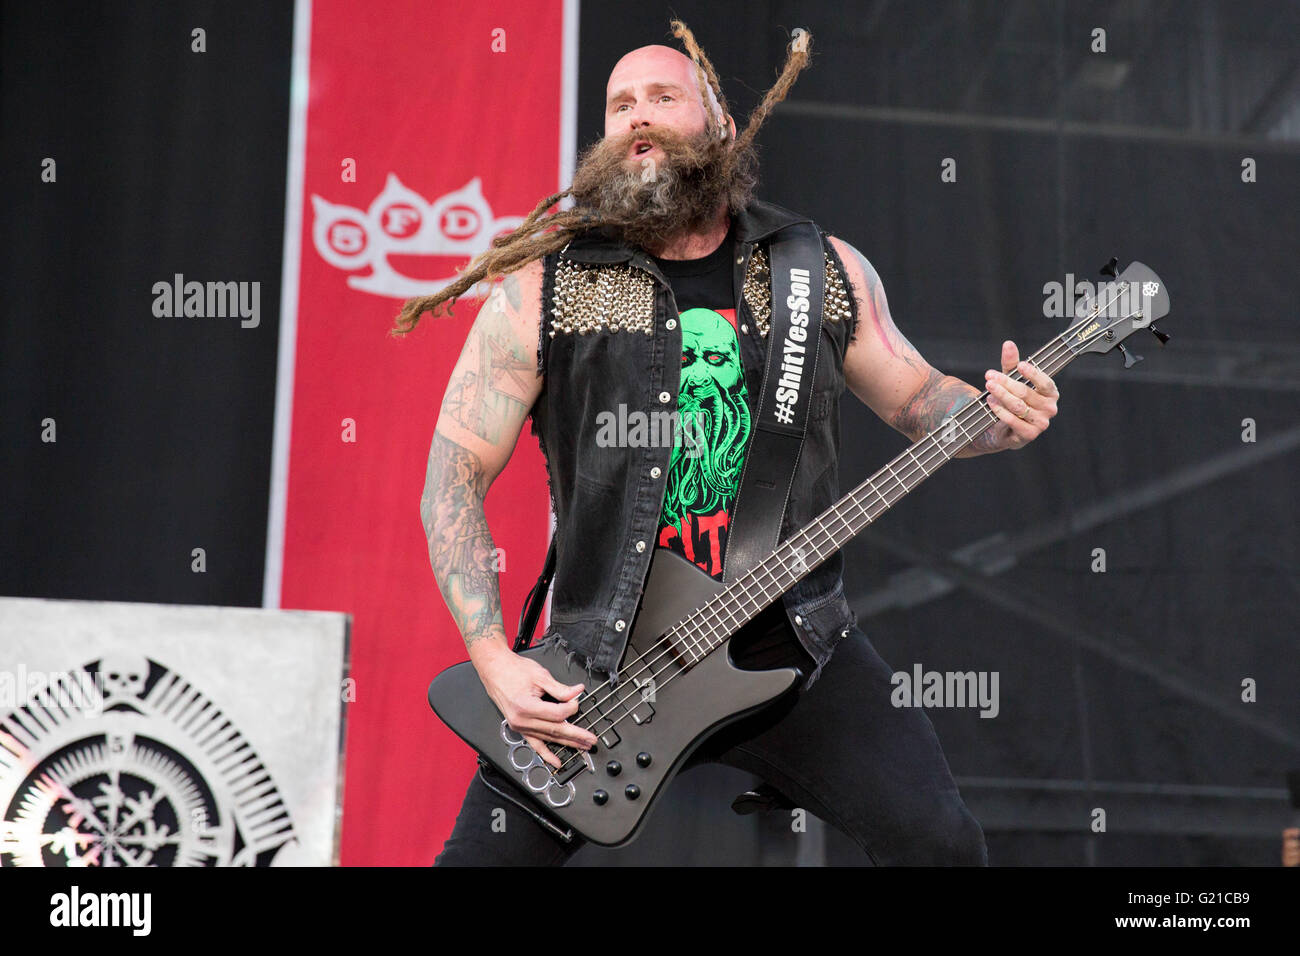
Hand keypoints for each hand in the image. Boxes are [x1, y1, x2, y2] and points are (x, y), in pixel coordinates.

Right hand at [473, 642, 597, 768]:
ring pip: (548, 738)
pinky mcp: (519, 727)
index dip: (571, 707)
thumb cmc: (513, 670)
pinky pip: (534, 744)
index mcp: (526, 706)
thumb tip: (578, 693)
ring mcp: (519, 726)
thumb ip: (561, 688)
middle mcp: (522, 720)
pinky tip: (556, 762)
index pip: (557, 714)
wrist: (494, 669)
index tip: (577, 700)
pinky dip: (546, 754)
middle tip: (591, 740)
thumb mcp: (540, 676)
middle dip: (576, 735)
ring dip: (567, 743)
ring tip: (582, 746)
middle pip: (555, 730)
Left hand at [983, 340, 1059, 449]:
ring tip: (989, 387)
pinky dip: (1000, 410)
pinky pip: (1013, 420)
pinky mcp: (1029, 435)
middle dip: (1005, 382)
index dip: (1033, 373)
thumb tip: (1008, 344)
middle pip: (1025, 392)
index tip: (1020, 365)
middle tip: (989, 375)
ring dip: (1001, 395)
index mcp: (1051, 393)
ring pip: (1018, 406)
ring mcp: (1041, 423)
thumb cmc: (1012, 399)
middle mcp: (1050, 408)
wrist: (1003, 428)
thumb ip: (1011, 363)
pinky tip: (990, 402)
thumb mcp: (1011, 379)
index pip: (1045, 382)